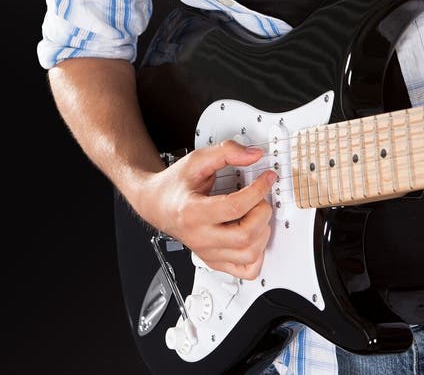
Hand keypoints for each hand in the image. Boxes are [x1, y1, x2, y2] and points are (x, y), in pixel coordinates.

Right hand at [136, 140, 275, 279]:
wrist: (157, 204)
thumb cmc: (175, 185)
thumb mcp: (197, 160)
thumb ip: (226, 152)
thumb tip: (253, 155)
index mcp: (192, 212)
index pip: (234, 207)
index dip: (257, 190)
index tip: (266, 178)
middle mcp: (200, 237)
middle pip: (244, 236)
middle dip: (262, 212)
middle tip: (262, 197)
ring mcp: (207, 252)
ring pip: (248, 256)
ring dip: (262, 233)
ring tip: (257, 214)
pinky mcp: (214, 260)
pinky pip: (245, 270)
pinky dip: (257, 256)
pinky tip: (254, 236)